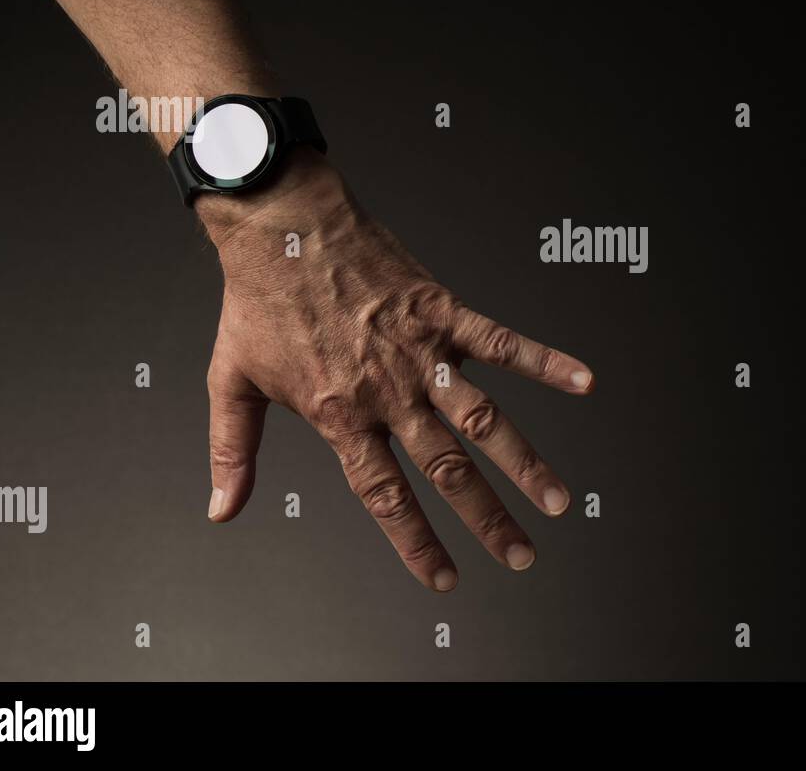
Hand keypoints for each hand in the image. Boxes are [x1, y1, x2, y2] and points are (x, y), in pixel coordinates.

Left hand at [196, 150, 594, 590]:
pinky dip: (544, 362)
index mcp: (339, 414)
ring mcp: (420, 351)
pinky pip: (501, 342)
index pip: (385, 496)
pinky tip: (583, 382)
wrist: (282, 225)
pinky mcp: (442, 311)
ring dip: (524, 462)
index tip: (447, 579)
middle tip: (522, 555)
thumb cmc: (257, 299)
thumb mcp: (231, 380)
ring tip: (558, 500)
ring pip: (484, 419)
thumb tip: (221, 511)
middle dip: (488, 519)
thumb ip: (233, 451)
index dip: (417, 543)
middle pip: (447, 470)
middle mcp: (388, 391)